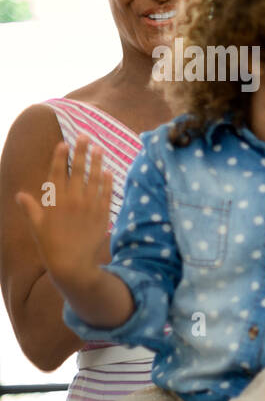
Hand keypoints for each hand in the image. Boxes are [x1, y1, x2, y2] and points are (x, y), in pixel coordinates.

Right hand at [14, 136, 112, 290]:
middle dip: (81, 151)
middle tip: (85, 136)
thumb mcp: (37, 226)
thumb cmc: (51, 245)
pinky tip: (108, 171)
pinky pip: (106, 193)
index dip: (61, 157)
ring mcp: (89, 206)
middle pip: (78, 170)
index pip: (58, 172)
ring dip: (97, 162)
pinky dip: (107, 181)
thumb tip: (20, 195)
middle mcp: (72, 200)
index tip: (64, 143)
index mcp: (55, 200)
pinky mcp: (102, 214)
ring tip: (99, 148)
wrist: (72, 263)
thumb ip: (30, 208)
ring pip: (94, 178)